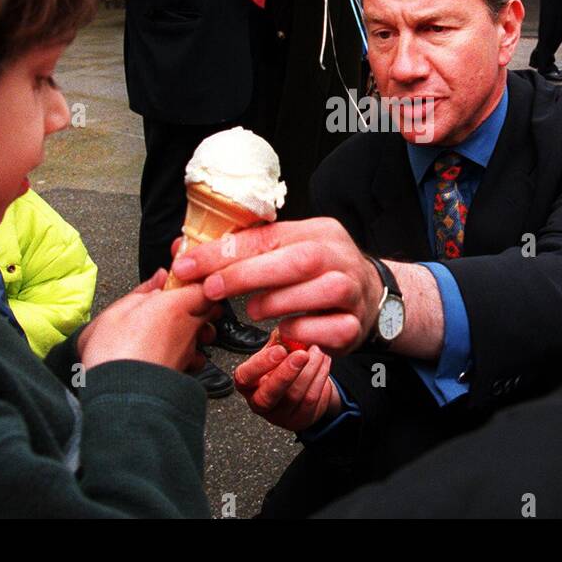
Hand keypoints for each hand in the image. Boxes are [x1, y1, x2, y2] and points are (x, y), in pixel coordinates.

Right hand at [78, 268, 218, 371]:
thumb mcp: (116, 311)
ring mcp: (189, 350)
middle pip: (209, 308)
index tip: (185, 277)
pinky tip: (171, 350)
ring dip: (194, 327)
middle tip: (175, 300)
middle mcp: (189, 327)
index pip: (204, 283)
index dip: (197, 279)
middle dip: (198, 302)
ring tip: (170, 326)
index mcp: (175, 305)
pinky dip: (190, 351)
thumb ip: (143, 292)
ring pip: (205, 332)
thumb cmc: (113, 354)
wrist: (120, 398)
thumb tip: (160, 278)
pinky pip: (197, 356)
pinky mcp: (185, 371)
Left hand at [170, 218, 383, 354]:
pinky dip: (302, 329)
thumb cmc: (319, 274)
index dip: (225, 251)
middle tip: (212, 288)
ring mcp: (353, 290)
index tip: (190, 265)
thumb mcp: (290, 250)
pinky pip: (329, 328)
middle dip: (247, 274)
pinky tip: (285, 328)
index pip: (268, 236)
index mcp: (318, 231)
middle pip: (297, 260)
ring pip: (320, 291)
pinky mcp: (354, 324)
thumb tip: (192, 256)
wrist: (371, 297)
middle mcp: (339, 256)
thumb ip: (251, 251)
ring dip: (275, 302)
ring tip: (253, 310)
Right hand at [234, 342, 340, 430]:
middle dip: (286, 373)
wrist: (303, 386)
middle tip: (301, 354)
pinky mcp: (300, 419)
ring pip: (295, 395)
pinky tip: (324, 362)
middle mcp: (260, 402)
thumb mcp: (276, 351)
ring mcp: (281, 415)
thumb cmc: (283, 366)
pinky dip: (320, 377)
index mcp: (248, 383)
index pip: (245, 377)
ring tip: (318, 351)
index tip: (279, 350)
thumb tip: (286, 331)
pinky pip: (312, 399)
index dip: (261, 364)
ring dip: (310, 370)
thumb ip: (278, 341)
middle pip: (268, 395)